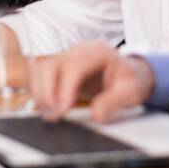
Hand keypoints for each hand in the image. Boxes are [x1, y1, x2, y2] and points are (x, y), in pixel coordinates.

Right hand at [32, 41, 155, 123]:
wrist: (129, 74)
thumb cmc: (130, 80)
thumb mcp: (130, 92)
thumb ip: (113, 102)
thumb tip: (96, 115)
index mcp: (97, 52)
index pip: (74, 65)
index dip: (65, 88)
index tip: (62, 109)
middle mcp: (77, 51)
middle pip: (51, 65)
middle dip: (46, 92)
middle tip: (52, 116)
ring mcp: (65, 58)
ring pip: (40, 70)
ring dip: (39, 94)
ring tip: (50, 115)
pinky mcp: (58, 69)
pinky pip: (39, 77)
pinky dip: (37, 92)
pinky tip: (46, 108)